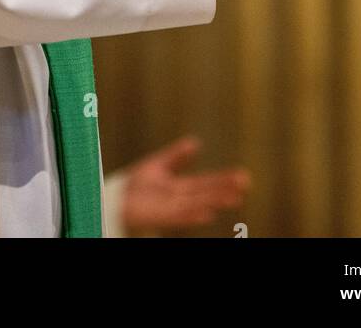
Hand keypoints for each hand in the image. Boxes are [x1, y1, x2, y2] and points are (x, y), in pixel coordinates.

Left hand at [119, 135, 250, 233]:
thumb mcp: (158, 165)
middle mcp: (179, 199)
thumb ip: (177, 156)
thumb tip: (197, 142)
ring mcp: (171, 209)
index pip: (206, 183)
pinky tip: (207, 213)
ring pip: (197, 204)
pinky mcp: (159, 217)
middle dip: (225, 189)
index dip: (223, 180)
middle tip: (246, 183)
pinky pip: (179, 216)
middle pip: (206, 193)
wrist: (113, 199)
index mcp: (180, 188)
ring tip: (234, 197)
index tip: (243, 177)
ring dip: (215, 201)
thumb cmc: (134, 187)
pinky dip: (193, 215)